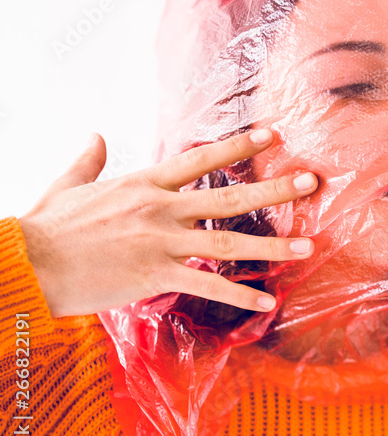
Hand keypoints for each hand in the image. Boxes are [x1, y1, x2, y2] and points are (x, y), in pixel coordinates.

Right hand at [18, 128, 317, 318]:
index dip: (239, 145)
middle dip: (274, 188)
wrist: (28, 264)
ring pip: (228, 241)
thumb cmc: (45, 228)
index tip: (273, 133)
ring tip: (309, 245)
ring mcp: (161, 242)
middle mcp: (160, 208)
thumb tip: (96, 136)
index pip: (201, 158)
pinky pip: (208, 285)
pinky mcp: (156, 276)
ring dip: (273, 245)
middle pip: (228, 196)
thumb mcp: (68, 186)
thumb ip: (88, 161)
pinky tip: (269, 302)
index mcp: (144, 183)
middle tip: (312, 181)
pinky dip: (240, 295)